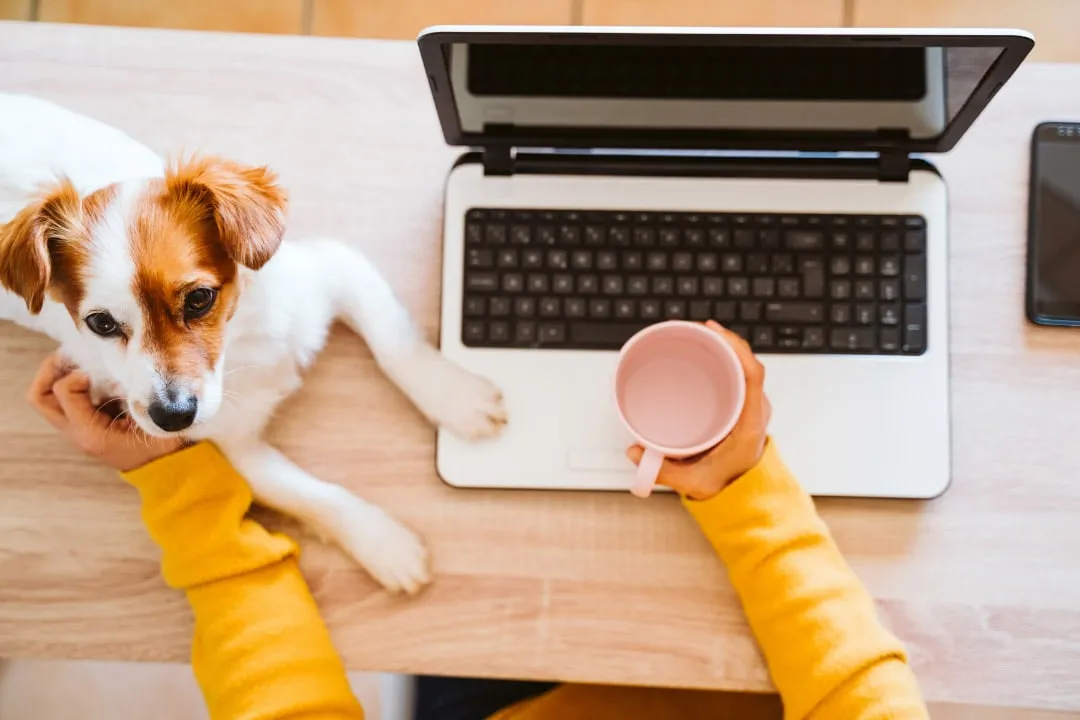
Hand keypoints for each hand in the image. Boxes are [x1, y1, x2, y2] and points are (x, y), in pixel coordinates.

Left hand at [26, 353, 183, 471]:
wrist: (168, 467)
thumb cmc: (163, 442)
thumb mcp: (148, 416)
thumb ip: (127, 392)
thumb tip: (108, 369)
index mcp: (90, 432)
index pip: (62, 390)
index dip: (79, 372)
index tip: (100, 371)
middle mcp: (77, 433)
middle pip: (40, 396)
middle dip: (54, 370)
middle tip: (76, 356)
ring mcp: (79, 431)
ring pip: (50, 398)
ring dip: (64, 376)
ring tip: (86, 364)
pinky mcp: (87, 425)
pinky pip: (68, 399)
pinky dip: (77, 383)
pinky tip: (99, 378)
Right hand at [627, 321, 771, 500]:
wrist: (745, 493)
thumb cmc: (725, 485)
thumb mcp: (694, 482)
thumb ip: (662, 471)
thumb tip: (635, 452)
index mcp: (749, 423)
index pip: (753, 376)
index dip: (737, 349)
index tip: (715, 333)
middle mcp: (754, 410)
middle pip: (746, 363)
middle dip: (724, 340)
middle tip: (697, 329)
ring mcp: (751, 406)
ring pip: (743, 366)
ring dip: (724, 347)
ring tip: (699, 335)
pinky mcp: (743, 405)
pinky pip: (739, 374)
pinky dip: (724, 359)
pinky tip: (706, 352)